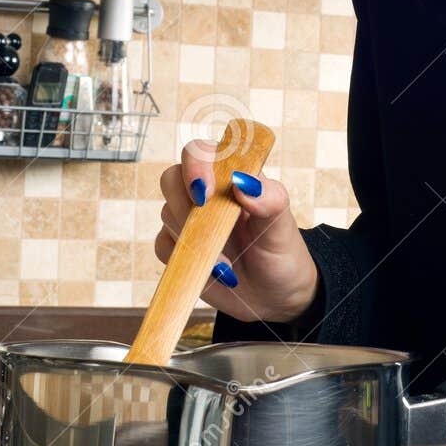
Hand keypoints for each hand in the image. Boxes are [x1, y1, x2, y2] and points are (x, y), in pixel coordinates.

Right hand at [155, 138, 319, 323]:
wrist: (273, 294)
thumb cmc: (279, 249)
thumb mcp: (282, 224)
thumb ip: (269, 198)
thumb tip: (242, 182)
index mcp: (229, 173)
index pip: (200, 151)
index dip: (195, 166)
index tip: (205, 194)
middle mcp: (205, 192)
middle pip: (171, 178)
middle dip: (186, 207)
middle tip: (211, 232)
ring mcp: (188, 219)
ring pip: (166, 213)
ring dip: (193, 240)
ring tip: (226, 264)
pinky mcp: (178, 247)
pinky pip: (163, 246)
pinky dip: (185, 259)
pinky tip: (213, 271)